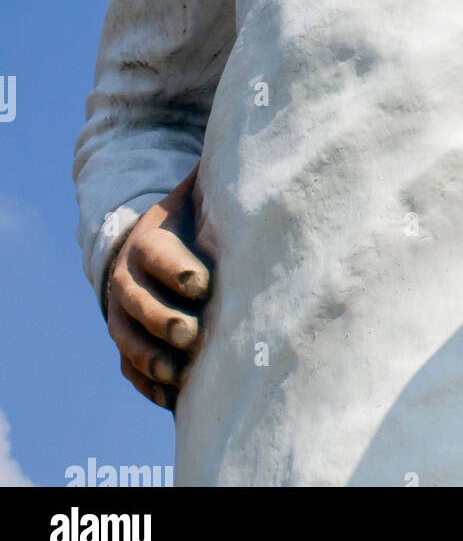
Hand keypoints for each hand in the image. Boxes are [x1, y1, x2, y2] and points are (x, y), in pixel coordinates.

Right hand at [104, 165, 210, 410]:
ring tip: (180, 373)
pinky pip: (128, 367)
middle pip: (136, 301)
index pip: (155, 254)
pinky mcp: (127, 340)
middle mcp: (126, 277)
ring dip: (152, 357)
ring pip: (126, 338)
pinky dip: (146, 384)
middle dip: (164, 318)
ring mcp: (121, 312)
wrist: (153, 243)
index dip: (176, 268)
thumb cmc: (194, 215)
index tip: (203, 283)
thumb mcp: (203, 191)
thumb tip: (263, 142)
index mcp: (149, 239)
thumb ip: (224, 175)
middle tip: (193, 333)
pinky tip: (171, 397)